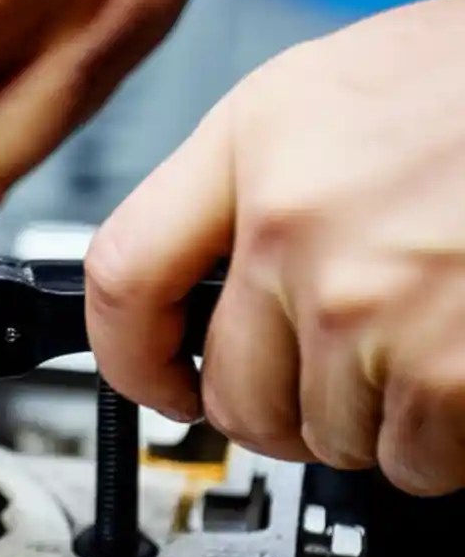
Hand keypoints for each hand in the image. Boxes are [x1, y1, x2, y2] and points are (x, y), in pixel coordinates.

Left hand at [84, 0, 464, 495]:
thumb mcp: (339, 95)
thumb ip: (256, 183)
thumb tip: (203, 279)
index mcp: (258, 139)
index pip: (124, 276)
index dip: (129, 355)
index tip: (156, 381)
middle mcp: (295, 223)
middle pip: (231, 390)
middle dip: (276, 410)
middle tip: (326, 382)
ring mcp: (368, 301)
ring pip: (324, 434)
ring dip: (370, 417)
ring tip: (422, 344)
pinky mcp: (445, 371)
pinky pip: (411, 461)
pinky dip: (438, 443)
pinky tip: (460, 374)